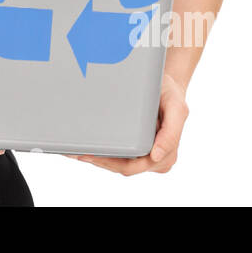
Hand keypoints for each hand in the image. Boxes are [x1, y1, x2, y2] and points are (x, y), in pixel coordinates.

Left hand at [71, 73, 188, 174]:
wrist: (167, 85)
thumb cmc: (170, 95)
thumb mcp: (177, 108)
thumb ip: (171, 133)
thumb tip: (155, 156)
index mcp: (166, 153)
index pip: (133, 165)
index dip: (110, 162)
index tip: (90, 154)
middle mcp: (155, 158)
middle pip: (122, 167)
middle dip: (99, 161)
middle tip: (76, 152)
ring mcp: (146, 155)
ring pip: (118, 164)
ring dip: (97, 158)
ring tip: (74, 151)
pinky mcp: (137, 148)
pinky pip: (119, 155)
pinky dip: (102, 153)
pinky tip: (84, 147)